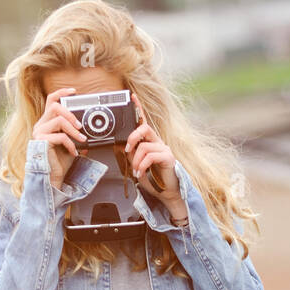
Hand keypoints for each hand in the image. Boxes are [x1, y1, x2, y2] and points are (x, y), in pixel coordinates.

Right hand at [32, 86, 86, 189]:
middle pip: (55, 106)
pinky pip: (60, 136)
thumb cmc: (60, 162)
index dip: (62, 92)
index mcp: (47, 122)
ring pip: (58, 120)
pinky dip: (70, 144)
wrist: (54, 178)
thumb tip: (87, 126)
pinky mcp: (41, 141)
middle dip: (70, 114)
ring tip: (81, 140)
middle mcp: (40, 125)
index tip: (74, 91)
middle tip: (80, 126)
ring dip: (73, 129)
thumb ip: (75, 132)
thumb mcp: (71, 143)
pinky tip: (74, 152)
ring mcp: (39, 133)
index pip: (51, 100)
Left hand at [124, 97, 181, 211]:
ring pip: (144, 146)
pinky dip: (142, 166)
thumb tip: (122, 145)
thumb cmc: (153, 179)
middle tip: (127, 151)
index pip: (144, 122)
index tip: (132, 97)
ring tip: (136, 171)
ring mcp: (164, 148)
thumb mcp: (137, 164)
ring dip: (136, 161)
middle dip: (132, 138)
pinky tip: (141, 173)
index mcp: (151, 142)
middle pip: (144, 128)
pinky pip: (150, 156)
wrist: (166, 192)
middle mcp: (158, 142)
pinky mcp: (168, 157)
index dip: (139, 108)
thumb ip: (131, 154)